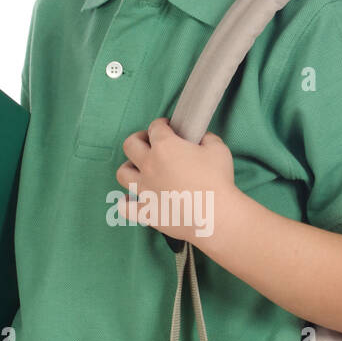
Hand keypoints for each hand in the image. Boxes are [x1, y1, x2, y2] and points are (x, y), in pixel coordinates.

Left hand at [115, 117, 236, 242]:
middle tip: (149, 142)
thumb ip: (207, 138)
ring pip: (123, 173)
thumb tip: (202, 139)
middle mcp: (149, 165)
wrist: (216, 216)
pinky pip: (124, 208)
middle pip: (131, 144)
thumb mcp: (218, 149)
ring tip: (139, 169)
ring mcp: (145, 189)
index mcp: (165, 146)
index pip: (155, 127)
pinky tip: (131, 200)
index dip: (162, 125)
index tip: (167, 127)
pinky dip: (125, 203)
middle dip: (139, 139)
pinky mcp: (146, 211)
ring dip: (129, 168)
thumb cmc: (218, 181)